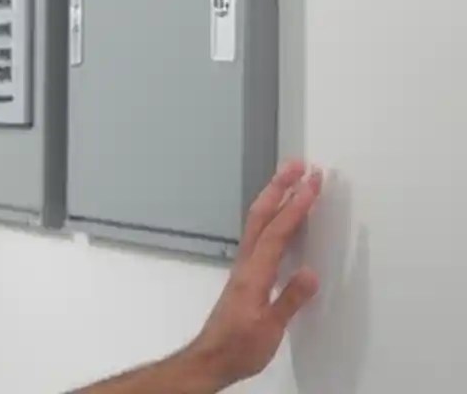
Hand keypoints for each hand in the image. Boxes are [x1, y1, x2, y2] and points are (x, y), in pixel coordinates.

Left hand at [183, 160, 323, 387]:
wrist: (211, 358)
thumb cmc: (238, 346)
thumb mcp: (270, 328)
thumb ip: (290, 300)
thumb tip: (310, 273)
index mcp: (254, 274)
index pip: (276, 232)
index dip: (295, 206)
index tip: (312, 183)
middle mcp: (246, 264)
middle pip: (262, 216)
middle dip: (280, 187)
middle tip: (298, 164)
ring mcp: (245, 267)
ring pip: (258, 223)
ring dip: (274, 198)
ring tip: (291, 178)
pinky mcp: (246, 275)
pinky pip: (259, 236)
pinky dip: (272, 218)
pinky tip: (282, 217)